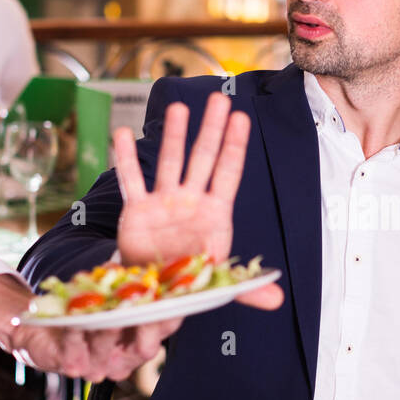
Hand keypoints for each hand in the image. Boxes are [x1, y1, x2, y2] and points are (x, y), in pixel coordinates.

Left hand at [0, 274, 176, 380]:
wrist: (40, 330)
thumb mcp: (105, 294)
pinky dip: (76, 333)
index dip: (172, 312)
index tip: (173, 292)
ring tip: (110, 307)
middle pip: (146, 348)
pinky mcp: (72, 366)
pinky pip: (76, 351)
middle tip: (146, 302)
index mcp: (139, 342)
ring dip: (109, 326)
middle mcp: (124, 360)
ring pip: (109, 347)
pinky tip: (76, 319)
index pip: (164, 328)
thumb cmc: (80, 312)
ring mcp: (99, 366)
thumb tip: (124, 265)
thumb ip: (120, 281)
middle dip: (148, 325)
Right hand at [113, 91, 281, 311]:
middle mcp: (190, 201)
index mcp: (215, 214)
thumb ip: (245, 287)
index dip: (235, 146)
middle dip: (210, 129)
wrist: (155, 292)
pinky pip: (131, 181)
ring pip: (169, 162)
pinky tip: (121, 133)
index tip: (241, 118)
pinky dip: (125, 159)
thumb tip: (277, 301)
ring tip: (180, 108)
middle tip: (217, 98)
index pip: (228, 173)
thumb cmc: (190, 281)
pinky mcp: (137, 211)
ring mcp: (164, 203)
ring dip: (174, 135)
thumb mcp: (218, 284)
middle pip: (202, 158)